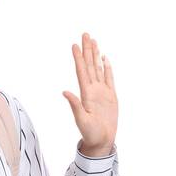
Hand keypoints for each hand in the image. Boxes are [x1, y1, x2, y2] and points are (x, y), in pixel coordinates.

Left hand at [62, 32, 117, 155]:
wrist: (101, 141)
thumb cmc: (90, 133)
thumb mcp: (81, 120)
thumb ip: (74, 105)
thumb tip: (64, 92)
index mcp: (86, 94)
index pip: (81, 71)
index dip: (78, 58)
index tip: (74, 45)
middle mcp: (93, 90)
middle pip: (90, 65)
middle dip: (87, 50)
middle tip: (85, 34)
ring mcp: (102, 92)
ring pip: (98, 68)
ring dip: (95, 55)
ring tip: (94, 41)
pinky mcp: (111, 96)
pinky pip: (109, 78)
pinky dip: (107, 67)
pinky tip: (104, 58)